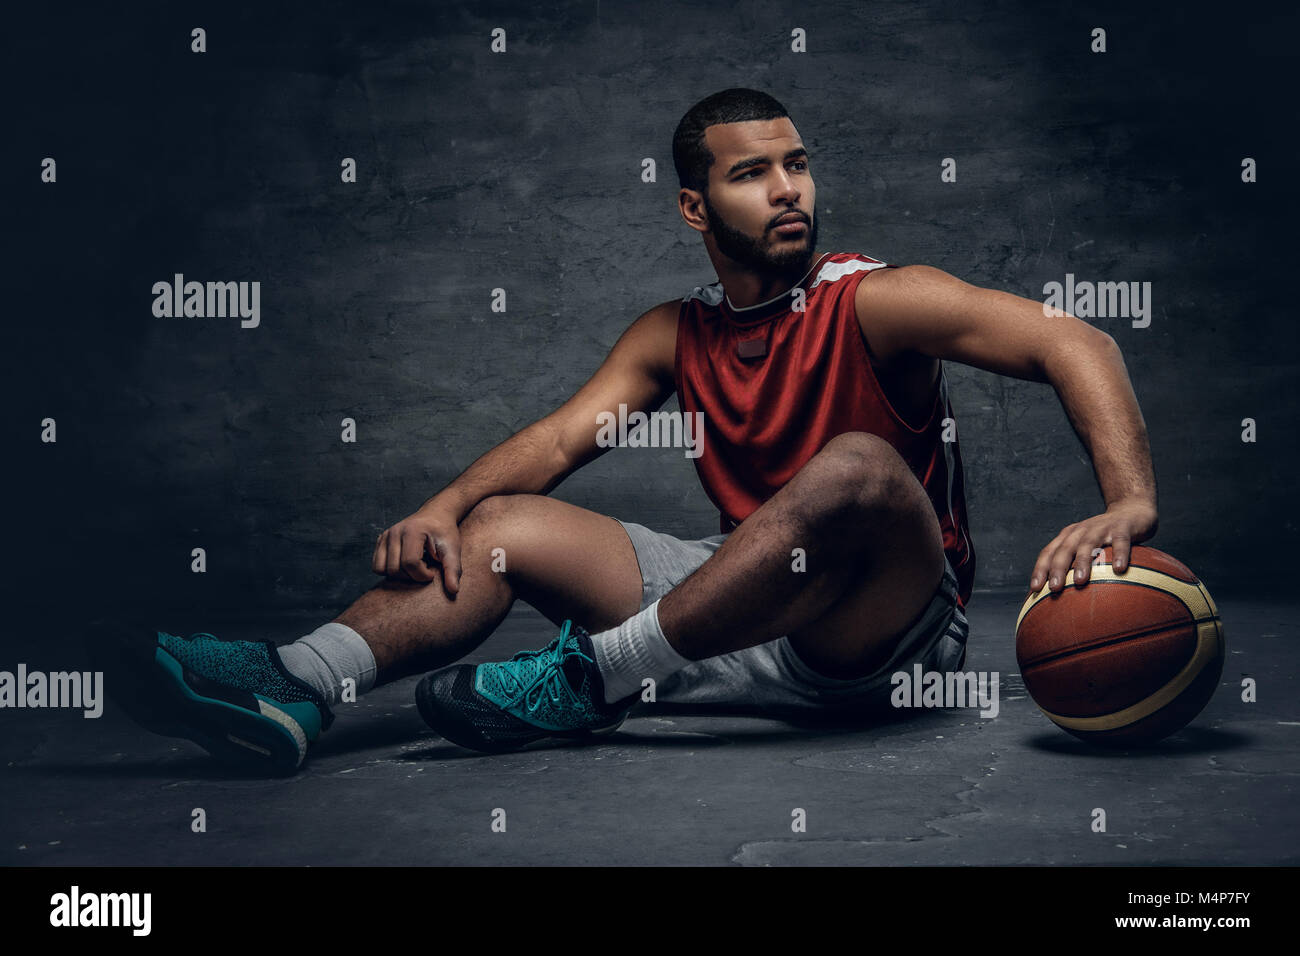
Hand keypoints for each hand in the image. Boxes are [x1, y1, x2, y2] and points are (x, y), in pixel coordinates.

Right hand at [372, 505, 462, 593]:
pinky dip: (390, 570)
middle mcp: (394, 532)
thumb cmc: (444, 532)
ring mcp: (385, 536)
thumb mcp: (452, 549)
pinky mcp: (381, 540)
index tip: (433, 572)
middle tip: (425, 568)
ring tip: (415, 567)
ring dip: (399, 575)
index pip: (410, 563)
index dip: (423, 574)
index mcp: (412, 531)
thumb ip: (453, 569)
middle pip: (395, 569)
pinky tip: (405, 564)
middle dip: (411, 576)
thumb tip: (453, 591)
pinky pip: (377, 565)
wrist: (436, 515)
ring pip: (382, 569)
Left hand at [1027, 499, 1157, 595]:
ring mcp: (1101, 528)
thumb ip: (1074, 566)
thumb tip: (1062, 598)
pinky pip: (1120, 541)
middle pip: (1065, 549)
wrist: (1130, 511)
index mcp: (1068, 536)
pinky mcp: (1122, 528)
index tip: (1035, 589)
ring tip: (1078, 581)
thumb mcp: (1085, 547)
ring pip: (1088, 544)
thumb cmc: (1104, 538)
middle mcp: (1081, 531)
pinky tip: (1119, 569)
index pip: (1049, 552)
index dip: (1040, 569)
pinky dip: (1119, 554)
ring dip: (1082, 562)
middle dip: (1057, 568)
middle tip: (1054, 588)